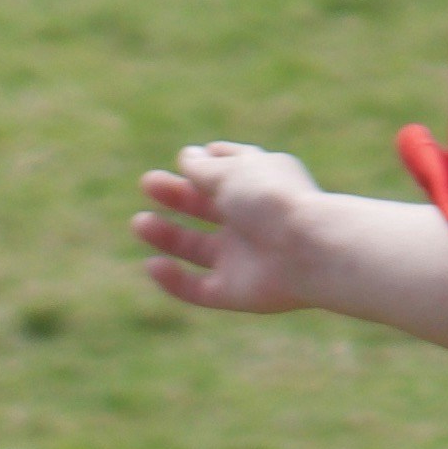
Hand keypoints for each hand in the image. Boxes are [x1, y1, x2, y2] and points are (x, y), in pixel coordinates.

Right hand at [135, 143, 345, 315]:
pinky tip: (153, 265)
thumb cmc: (272, 200)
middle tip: (148, 183)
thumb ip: (203, 167)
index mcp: (260, 185)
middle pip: (207, 208)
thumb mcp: (232, 172)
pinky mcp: (235, 292)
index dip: (207, 163)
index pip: (231, 171)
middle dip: (177, 196)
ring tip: (139, 223)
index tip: (188, 158)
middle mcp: (251, 220)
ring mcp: (243, 257)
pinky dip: (174, 281)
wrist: (307, 249)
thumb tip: (186, 156)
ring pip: (197, 248)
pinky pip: (198, 289)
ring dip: (167, 236)